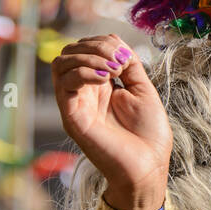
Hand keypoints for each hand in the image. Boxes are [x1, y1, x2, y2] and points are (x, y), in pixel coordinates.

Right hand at [52, 33, 172, 209]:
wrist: (149, 167)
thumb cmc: (149, 135)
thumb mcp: (143, 90)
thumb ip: (130, 65)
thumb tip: (115, 42)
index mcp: (101, 85)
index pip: (87, 48)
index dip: (104, 42)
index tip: (127, 58)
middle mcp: (85, 92)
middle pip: (71, 51)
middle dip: (95, 46)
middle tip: (119, 62)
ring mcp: (76, 104)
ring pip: (61, 63)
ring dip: (88, 57)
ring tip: (112, 70)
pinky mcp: (72, 117)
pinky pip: (64, 84)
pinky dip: (84, 72)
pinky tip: (105, 79)